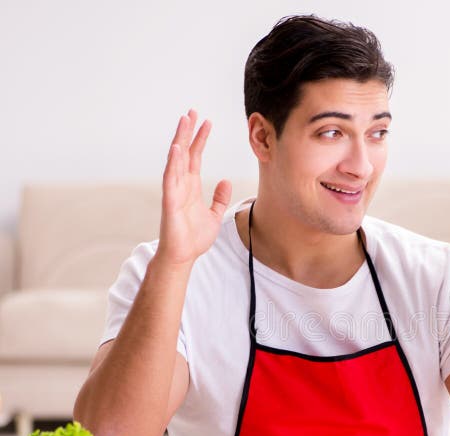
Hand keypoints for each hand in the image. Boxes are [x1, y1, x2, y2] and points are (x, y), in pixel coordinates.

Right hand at [156, 110, 231, 267]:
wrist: (184, 256)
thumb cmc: (195, 238)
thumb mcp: (215, 215)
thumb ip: (220, 198)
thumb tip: (226, 182)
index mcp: (192, 187)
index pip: (196, 157)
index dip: (201, 139)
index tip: (206, 122)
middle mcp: (182, 185)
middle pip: (185, 152)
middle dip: (189, 132)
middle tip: (193, 111)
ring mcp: (174, 191)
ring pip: (177, 160)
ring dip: (180, 140)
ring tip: (184, 121)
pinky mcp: (170, 201)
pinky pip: (170, 179)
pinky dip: (173, 164)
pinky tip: (176, 148)